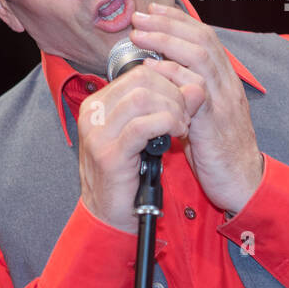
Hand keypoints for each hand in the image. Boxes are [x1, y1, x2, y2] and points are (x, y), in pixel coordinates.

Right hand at [75, 64, 189, 233]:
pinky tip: (176, 133)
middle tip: (187, 113)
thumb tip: (195, 85)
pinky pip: (142, 126)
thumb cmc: (128, 173)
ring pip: (142, 98)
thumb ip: (164, 106)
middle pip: (142, 80)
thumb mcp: (144, 132)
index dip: (169, 82)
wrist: (110, 214)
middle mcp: (92, 114)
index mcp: (98, 104)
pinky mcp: (108, 155)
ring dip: (172, 108)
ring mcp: (97, 133)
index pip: (139, 73)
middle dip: (173, 93)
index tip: (184, 101)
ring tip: (182, 125)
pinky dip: (166, 123)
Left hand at [129, 3, 264, 213]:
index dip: (179, 20)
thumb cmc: (219, 152)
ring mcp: (224, 102)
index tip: (154, 10)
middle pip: (203, 39)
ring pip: (201, 56)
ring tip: (140, 35)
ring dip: (167, 41)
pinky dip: (172, 75)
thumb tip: (159, 74)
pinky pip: (196, 90)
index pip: (205, 37)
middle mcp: (227, 85)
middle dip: (169, 23)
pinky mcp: (215, 122)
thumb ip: (188, 93)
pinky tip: (150, 69)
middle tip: (142, 16)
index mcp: (225, 81)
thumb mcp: (204, 115)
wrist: (243, 183)